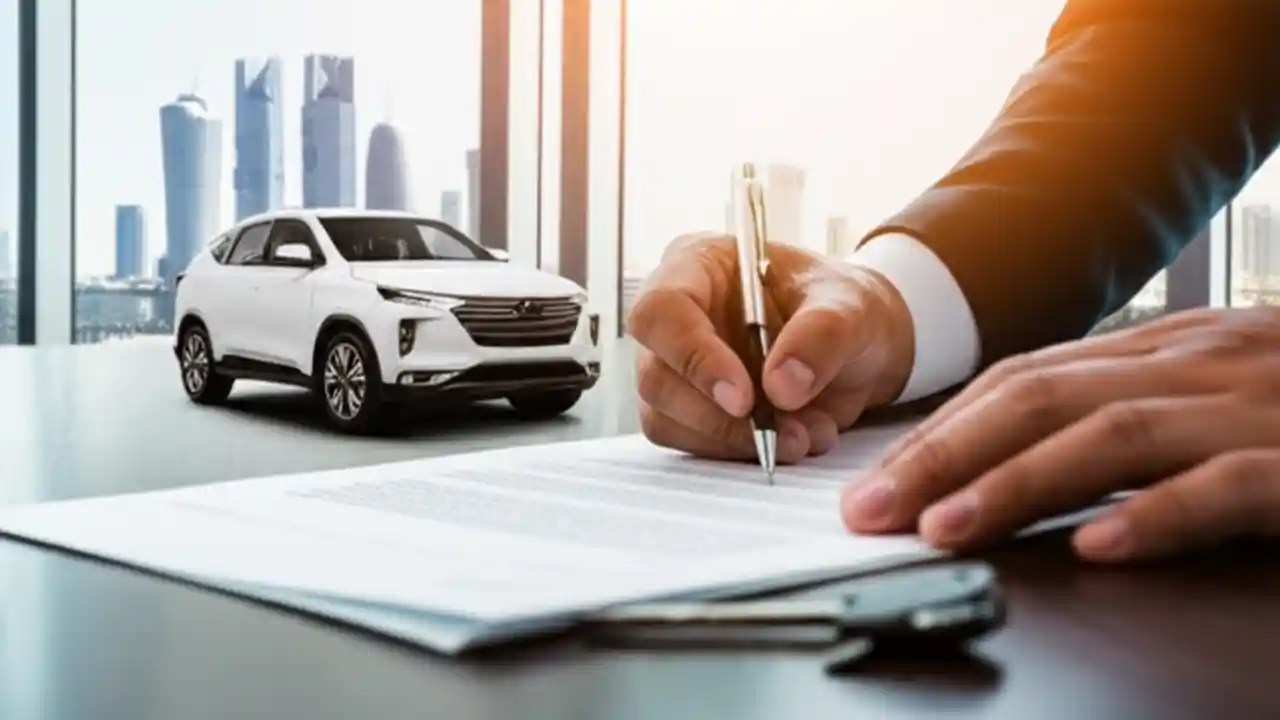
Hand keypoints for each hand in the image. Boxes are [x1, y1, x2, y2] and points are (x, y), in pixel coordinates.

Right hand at [629, 232, 913, 463]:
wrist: (862, 349)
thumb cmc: (845, 308)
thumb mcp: (852, 307)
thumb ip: (821, 336)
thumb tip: (781, 386)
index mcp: (699, 265)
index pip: (662, 310)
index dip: (692, 356)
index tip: (742, 397)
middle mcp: (676, 317)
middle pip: (657, 375)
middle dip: (718, 416)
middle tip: (779, 431)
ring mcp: (677, 367)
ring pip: (666, 418)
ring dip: (732, 440)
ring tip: (801, 435)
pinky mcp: (689, 410)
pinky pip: (691, 443)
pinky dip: (739, 452)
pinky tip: (788, 438)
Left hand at [842, 306, 1279, 561]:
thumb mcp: (1209, 390)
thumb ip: (1125, 411)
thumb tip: (1017, 458)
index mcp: (1163, 350)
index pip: (1023, 379)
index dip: (942, 431)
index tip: (876, 480)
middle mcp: (1194, 364)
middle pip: (1039, 401)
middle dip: (944, 456)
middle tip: (873, 509)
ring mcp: (1252, 408)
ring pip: (1109, 436)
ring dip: (1016, 484)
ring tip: (947, 527)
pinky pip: (1225, 486)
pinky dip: (1158, 514)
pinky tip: (1102, 547)